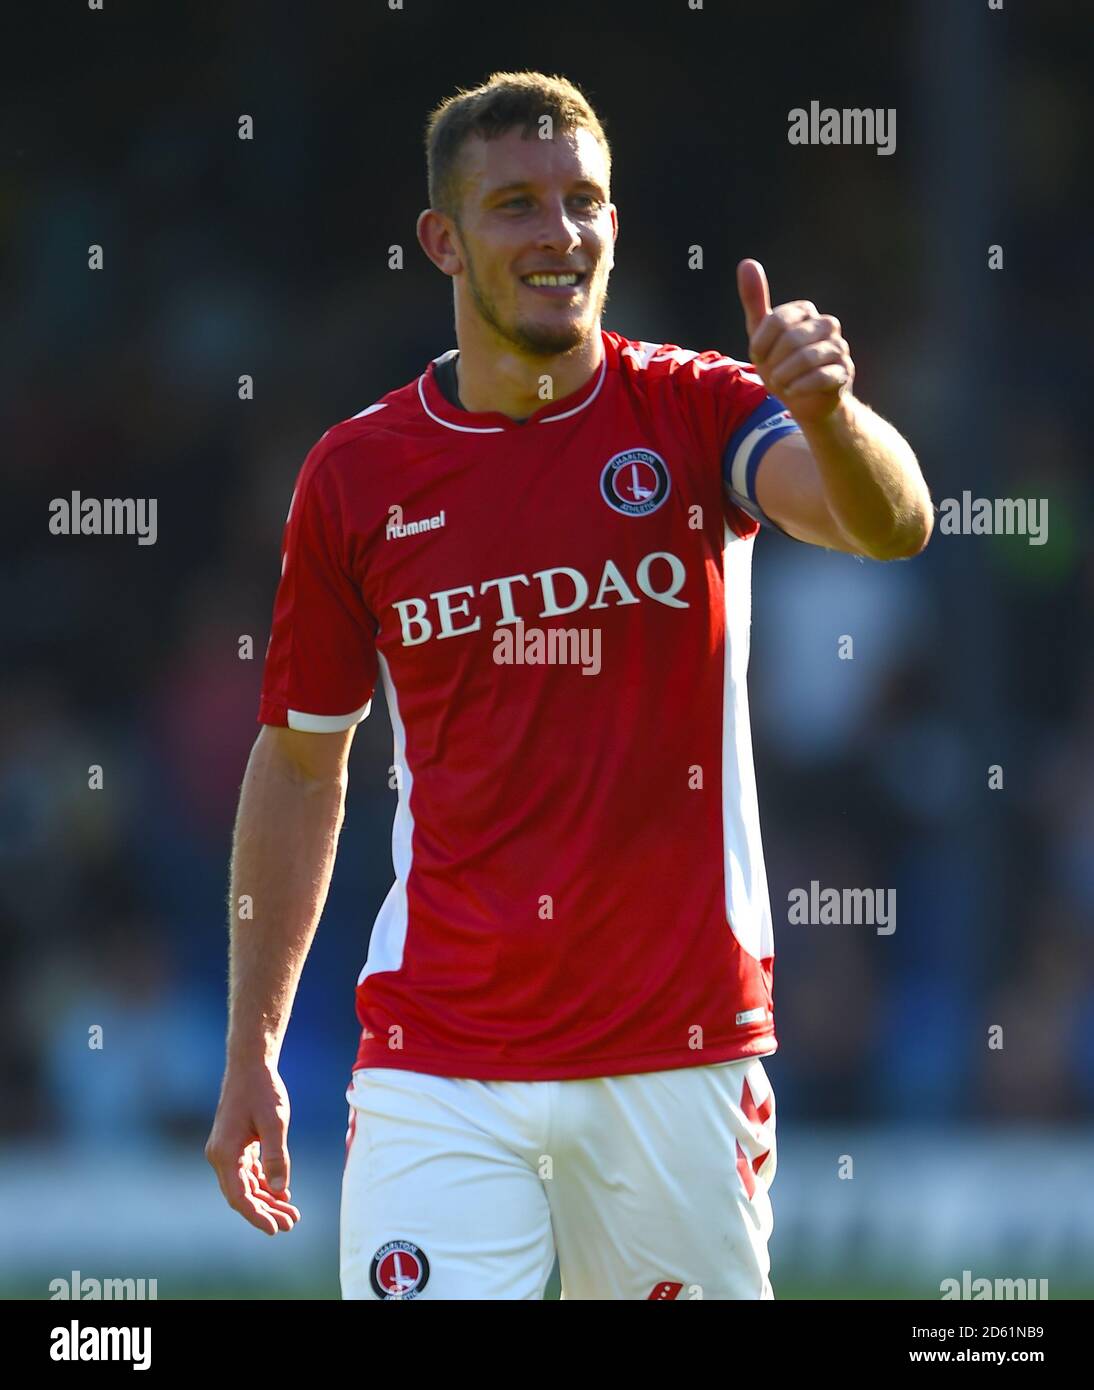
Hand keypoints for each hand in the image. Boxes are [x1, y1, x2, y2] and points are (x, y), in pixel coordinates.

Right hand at [205, 1063, 301, 1234]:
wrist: (250, 1065)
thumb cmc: (262, 1090)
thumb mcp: (275, 1122)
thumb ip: (277, 1156)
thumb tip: (280, 1191)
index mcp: (224, 1153)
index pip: (239, 1196)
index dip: (257, 1216)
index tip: (276, 1230)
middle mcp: (220, 1156)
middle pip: (242, 1194)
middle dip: (266, 1211)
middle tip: (291, 1223)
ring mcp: (226, 1150)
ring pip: (245, 1185)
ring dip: (266, 1199)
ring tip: (291, 1214)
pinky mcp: (235, 1145)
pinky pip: (248, 1172)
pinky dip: (263, 1183)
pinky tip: (281, 1193)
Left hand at [737, 258, 853, 426]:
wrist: (804, 401)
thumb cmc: (782, 364)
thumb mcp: (763, 335)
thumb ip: (755, 301)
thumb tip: (747, 262)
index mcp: (805, 312)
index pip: (779, 319)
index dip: (761, 343)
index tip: (757, 356)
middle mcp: (827, 324)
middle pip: (793, 338)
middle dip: (774, 362)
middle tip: (772, 373)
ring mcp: (839, 348)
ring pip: (809, 358)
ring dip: (786, 375)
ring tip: (781, 383)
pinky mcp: (844, 372)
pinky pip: (823, 377)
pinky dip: (801, 387)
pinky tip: (792, 391)